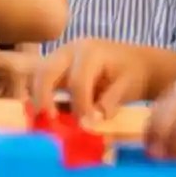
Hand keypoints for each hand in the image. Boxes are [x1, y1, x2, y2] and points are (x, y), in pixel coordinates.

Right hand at [27, 39, 153, 121]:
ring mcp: (60, 56)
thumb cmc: (134, 74)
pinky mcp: (56, 66)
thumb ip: (109, 103)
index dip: (79, 106)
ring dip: (38, 97)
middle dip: (44, 98)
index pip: (77, 81)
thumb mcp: (128, 88)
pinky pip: (41, 79)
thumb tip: (90, 122)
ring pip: (38, 74)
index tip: (85, 127)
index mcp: (90, 52)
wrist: (137, 63)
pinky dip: (40, 95)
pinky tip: (46, 113)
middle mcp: (70, 50)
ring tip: (44, 119)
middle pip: (46, 72)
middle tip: (49, 122)